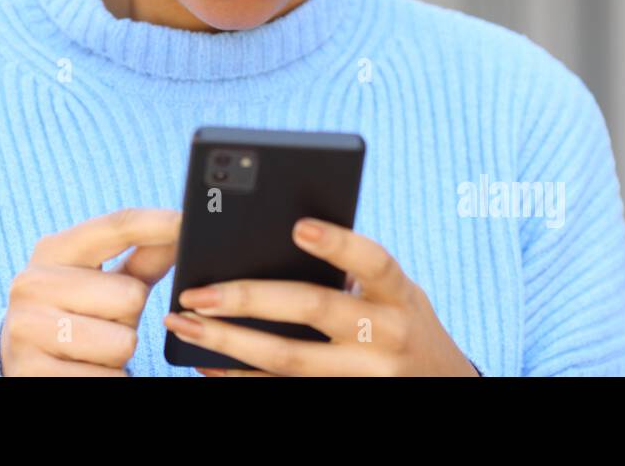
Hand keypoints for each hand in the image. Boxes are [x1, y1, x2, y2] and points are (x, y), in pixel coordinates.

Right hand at [1, 207, 180, 374]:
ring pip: (123, 343)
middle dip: (130, 317)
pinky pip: (109, 378)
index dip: (158, 224)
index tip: (187, 223)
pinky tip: (85, 370)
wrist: (20, 362)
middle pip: (131, 296)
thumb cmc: (73, 314)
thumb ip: (142, 256)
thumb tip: (181, 229)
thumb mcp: (99, 280)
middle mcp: (33, 284)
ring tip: (94, 349)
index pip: (116, 227)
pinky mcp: (33, 372)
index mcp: (52, 250)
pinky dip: (110, 379)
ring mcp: (27, 329)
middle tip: (104, 322)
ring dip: (120, 354)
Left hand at [163, 217, 479, 375]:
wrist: (440, 386)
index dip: (339, 244)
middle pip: (314, 309)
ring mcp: (364, 375)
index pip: (374, 263)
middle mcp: (387, 335)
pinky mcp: (343, 399)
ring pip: (288, 359)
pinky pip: (283, 391)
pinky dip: (240, 378)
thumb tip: (272, 239)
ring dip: (228, 342)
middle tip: (196, 291)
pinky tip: (207, 363)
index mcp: (400, 296)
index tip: (299, 226)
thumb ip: (353, 271)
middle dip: (248, 298)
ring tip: (183, 324)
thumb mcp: (397, 293)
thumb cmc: (402, 320)